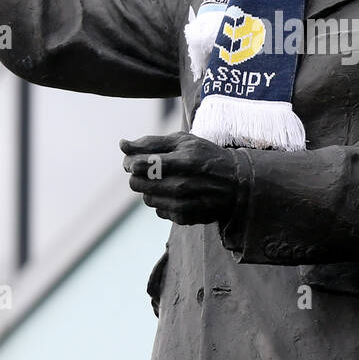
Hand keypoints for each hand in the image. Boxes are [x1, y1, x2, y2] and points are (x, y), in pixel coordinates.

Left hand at [121, 133, 239, 225]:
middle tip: (147, 171)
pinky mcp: (185, 218)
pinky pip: (159, 211)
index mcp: (185, 160)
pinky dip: (162, 202)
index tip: (135, 162)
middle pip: (138, 183)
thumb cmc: (205, 156)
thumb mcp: (183, 141)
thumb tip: (122, 144)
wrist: (236, 184)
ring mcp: (184, 204)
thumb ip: (151, 142)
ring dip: (149, 189)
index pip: (143, 165)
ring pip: (146, 198)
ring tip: (166, 181)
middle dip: (137, 176)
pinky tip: (176, 194)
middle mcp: (184, 184)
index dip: (132, 163)